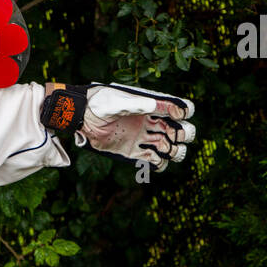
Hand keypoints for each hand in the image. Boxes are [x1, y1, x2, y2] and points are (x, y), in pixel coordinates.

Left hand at [77, 82, 195, 172]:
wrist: (82, 119)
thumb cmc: (99, 104)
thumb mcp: (117, 102)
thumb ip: (135, 105)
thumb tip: (155, 106)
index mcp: (152, 106)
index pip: (180, 108)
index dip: (184, 112)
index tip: (177, 114)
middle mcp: (152, 123)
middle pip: (182, 131)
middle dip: (184, 134)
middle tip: (174, 135)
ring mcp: (144, 139)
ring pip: (171, 148)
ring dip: (174, 151)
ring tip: (164, 149)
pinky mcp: (134, 153)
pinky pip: (155, 162)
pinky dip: (160, 164)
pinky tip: (154, 160)